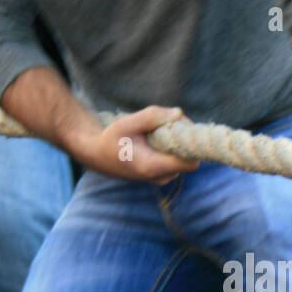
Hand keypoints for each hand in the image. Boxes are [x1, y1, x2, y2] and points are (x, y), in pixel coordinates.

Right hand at [75, 106, 196, 182]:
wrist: (98, 155)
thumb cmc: (111, 138)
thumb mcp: (127, 123)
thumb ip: (153, 117)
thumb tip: (179, 113)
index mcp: (154, 167)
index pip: (191, 161)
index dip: (193, 144)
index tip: (182, 128)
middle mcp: (161, 176)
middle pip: (189, 157)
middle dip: (183, 138)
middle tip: (166, 123)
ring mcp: (163, 177)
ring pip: (183, 157)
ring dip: (176, 142)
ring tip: (155, 133)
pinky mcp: (162, 174)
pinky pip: (176, 158)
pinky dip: (171, 147)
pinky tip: (155, 139)